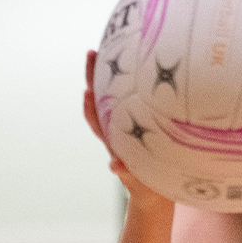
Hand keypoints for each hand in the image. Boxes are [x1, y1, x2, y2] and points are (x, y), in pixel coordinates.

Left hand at [83, 49, 173, 212]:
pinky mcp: (140, 121)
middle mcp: (116, 129)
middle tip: (91, 52)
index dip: (91, 106)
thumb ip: (127, 176)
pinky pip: (131, 97)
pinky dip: (131, 80)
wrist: (154, 194)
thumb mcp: (139, 184)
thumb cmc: (147, 189)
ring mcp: (126, 123)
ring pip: (114, 94)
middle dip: (93, 76)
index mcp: (114, 142)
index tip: (87, 90)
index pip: (98, 120)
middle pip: (100, 99)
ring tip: (108, 48)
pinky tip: (139, 62)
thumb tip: (113, 166)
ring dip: (109, 73)